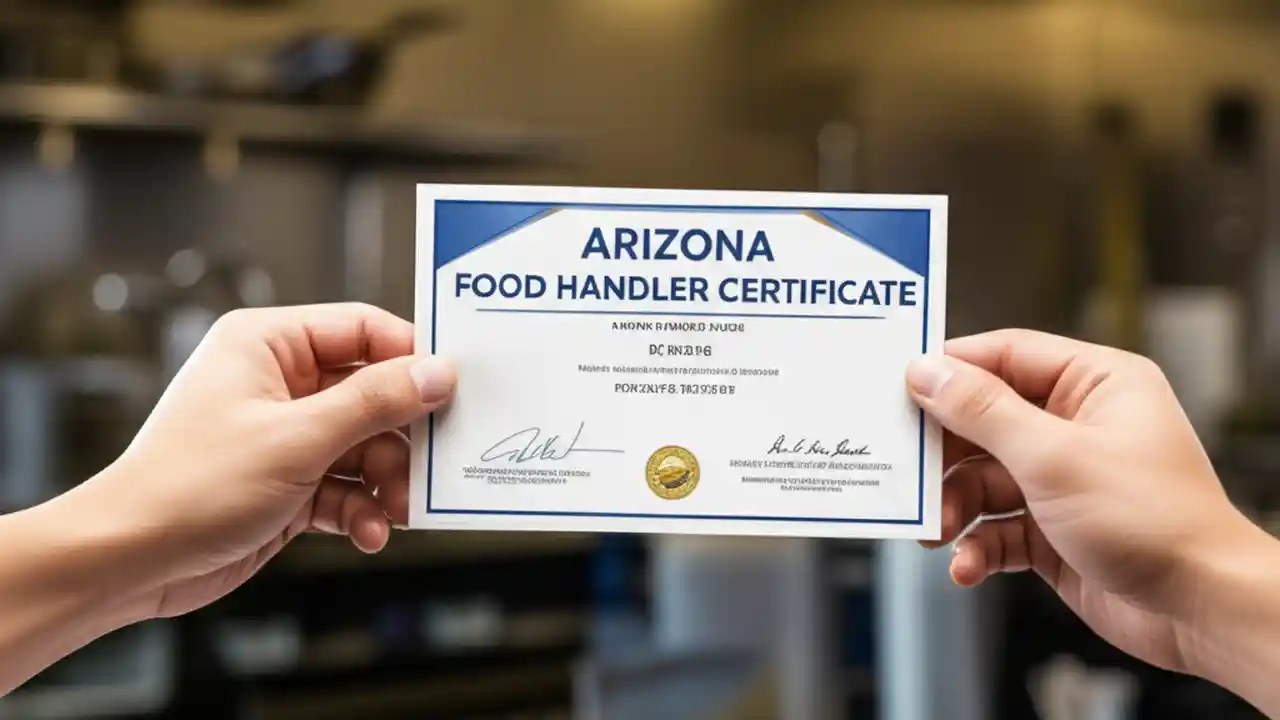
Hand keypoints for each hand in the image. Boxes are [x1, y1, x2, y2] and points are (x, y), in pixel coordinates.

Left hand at [73, 303, 454, 618]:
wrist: (131, 561)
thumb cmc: (190, 486)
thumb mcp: (297, 438)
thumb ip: (374, 403)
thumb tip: (438, 373)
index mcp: (268, 344)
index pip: (361, 330)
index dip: (410, 358)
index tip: (452, 389)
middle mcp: (278, 382)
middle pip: (372, 393)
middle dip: (401, 436)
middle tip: (430, 464)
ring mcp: (284, 433)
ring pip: (365, 444)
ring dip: (386, 480)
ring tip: (395, 510)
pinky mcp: (289, 480)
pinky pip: (346, 484)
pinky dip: (362, 508)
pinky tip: (368, 532)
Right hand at [905, 329, 1269, 678]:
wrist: (1201, 610)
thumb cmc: (1154, 521)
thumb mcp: (1053, 457)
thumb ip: (982, 411)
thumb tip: (927, 372)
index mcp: (1095, 384)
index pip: (1007, 356)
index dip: (951, 369)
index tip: (899, 386)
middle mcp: (1079, 425)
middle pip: (984, 421)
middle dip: (945, 455)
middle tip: (908, 471)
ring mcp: (1065, 479)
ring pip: (983, 479)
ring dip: (954, 507)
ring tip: (937, 531)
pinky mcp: (1054, 529)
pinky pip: (997, 527)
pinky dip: (977, 545)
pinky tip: (967, 566)